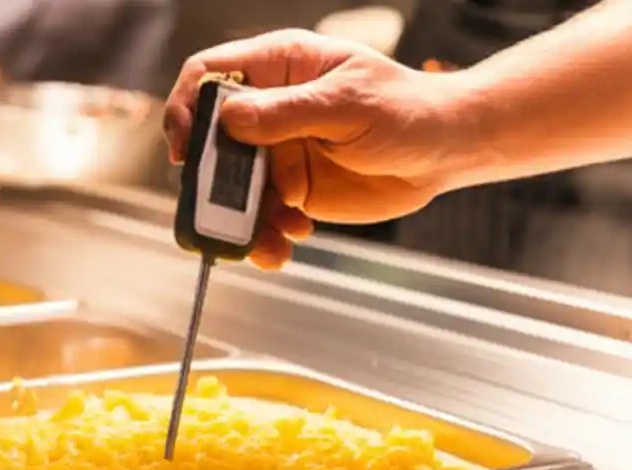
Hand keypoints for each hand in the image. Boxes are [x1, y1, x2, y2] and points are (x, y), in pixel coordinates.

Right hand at [163, 30, 476, 268]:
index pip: (209, 76)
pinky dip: (265, 234)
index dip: (188, 108)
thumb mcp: (349, 104)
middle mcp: (267, 109)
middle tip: (223, 212)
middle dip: (212, 182)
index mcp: (279, 67)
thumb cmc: (408, 108)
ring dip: (240, 219)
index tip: (188, 149)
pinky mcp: (288, 188)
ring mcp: (274, 151)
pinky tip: (291, 238)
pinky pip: (258, 215)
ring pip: (230, 188)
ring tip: (269, 240)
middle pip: (210, 141)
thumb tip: (230, 118)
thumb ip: (287, 112)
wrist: (443, 151)